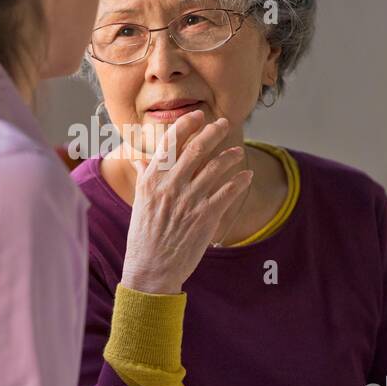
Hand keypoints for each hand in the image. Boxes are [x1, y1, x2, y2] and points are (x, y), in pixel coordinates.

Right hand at [119, 110, 252, 294]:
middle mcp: (170, 186)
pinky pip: (228, 192)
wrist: (151, 269)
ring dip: (230, 156)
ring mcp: (189, 201)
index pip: (171, 142)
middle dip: (214, 132)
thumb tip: (140, 160)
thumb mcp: (139, 203)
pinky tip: (246, 175)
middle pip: (197, 149)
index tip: (199, 115)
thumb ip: (143, 178)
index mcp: (152, 179)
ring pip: (216, 167)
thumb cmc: (144, 237)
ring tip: (237, 151)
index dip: (187, 125)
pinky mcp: (205, 217)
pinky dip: (240, 181)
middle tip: (224, 124)